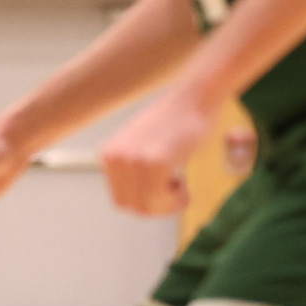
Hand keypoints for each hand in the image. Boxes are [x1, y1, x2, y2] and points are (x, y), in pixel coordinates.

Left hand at [99, 91, 214, 215]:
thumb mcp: (142, 147)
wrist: (196, 98)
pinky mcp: (153, 162)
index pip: (121, 200)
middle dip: (158, 206)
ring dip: (169, 204)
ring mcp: (132, 160)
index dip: (147, 203)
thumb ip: (133, 172)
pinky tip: (184, 182)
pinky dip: (177, 200)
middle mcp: (114, 157)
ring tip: (181, 184)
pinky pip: (160, 200)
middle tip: (178, 189)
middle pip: (132, 207)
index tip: (166, 189)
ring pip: (146, 207)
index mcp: (109, 155)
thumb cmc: (177, 124)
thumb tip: (136, 205)